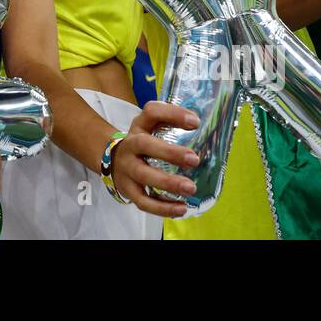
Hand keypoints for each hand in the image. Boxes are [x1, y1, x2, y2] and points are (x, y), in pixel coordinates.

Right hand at [112, 102, 200, 217]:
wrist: (114, 160)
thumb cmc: (144, 143)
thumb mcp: (151, 128)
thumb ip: (173, 126)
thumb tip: (205, 132)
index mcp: (139, 126)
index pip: (152, 112)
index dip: (173, 114)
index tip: (196, 122)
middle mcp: (130, 145)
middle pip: (145, 144)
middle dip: (170, 152)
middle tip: (195, 159)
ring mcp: (126, 168)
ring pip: (144, 175)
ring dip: (168, 182)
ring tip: (191, 188)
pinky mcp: (127, 189)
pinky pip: (143, 201)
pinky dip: (162, 208)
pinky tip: (181, 209)